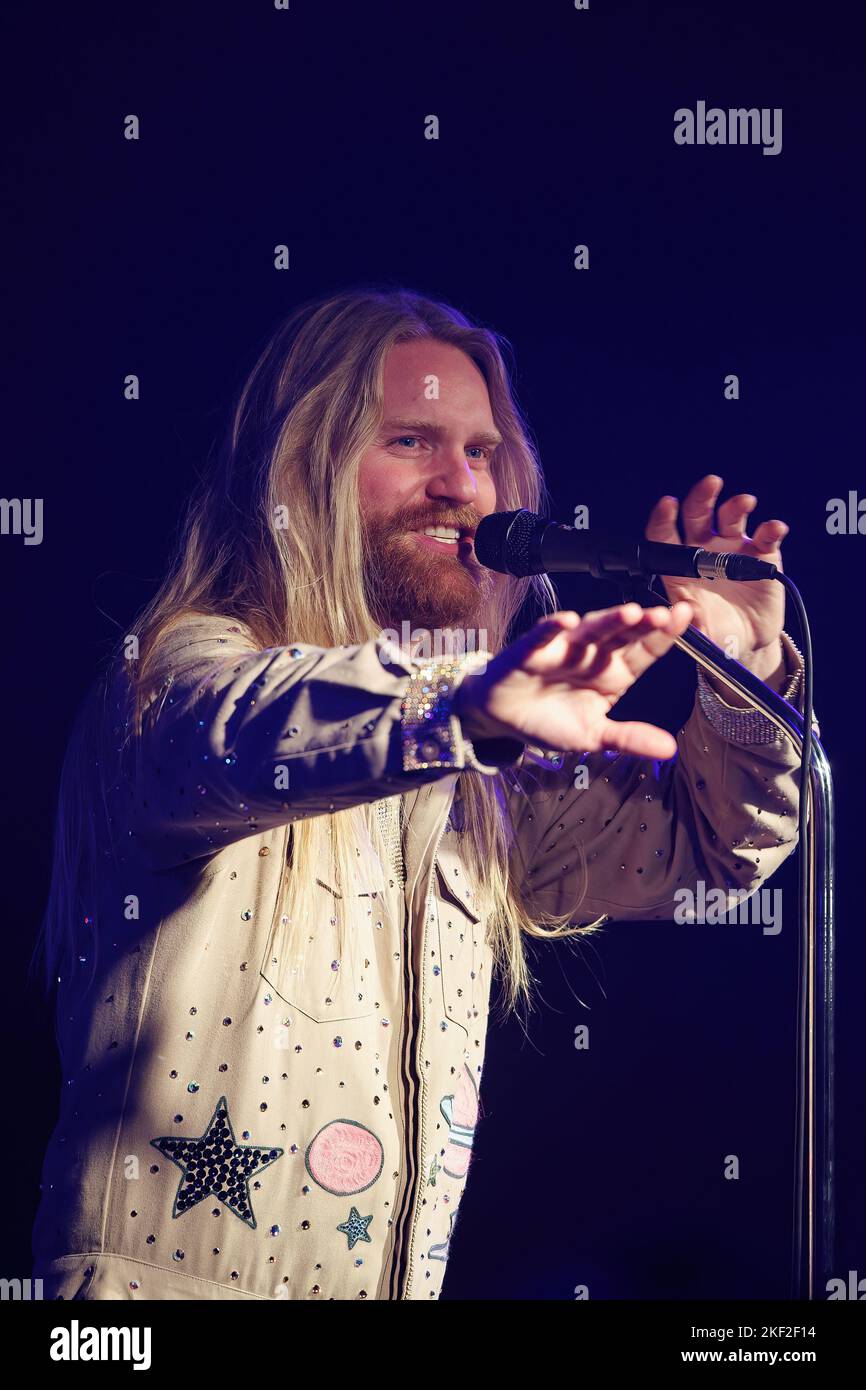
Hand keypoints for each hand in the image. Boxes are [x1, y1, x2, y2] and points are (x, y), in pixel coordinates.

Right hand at [455, 601, 694, 759]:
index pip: (644, 651)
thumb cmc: (549, 721)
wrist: (502, 719)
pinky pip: (543, 635)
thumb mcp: (593, 736)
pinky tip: (568, 621)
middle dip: (642, 624)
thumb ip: (628, 739)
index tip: (686, 617)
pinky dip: (554, 627)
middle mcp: (593, 655)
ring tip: (630, 613)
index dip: (664, 635)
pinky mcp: (531, 650)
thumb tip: (670, 749)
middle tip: (663, 615)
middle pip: (622, 635)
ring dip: (608, 620)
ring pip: (590, 629)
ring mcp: (563, 649)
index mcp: (613, 673)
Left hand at [645, 474, 787, 688]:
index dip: (664, 518)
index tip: (667, 504)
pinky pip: (766, 536)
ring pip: (731, 517)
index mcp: (680, 565)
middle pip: (698, 514)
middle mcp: (705, 550)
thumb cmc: (714, 633)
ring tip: (744, 502)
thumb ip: (687, 624)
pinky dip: (771, 529)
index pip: (665, 535)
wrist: (747, 641)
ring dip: (737, 506)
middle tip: (710, 484)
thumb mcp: (697, 634)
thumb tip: (678, 617)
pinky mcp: (762, 554)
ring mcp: (733, 548)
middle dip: (702, 496)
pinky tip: (774, 528)